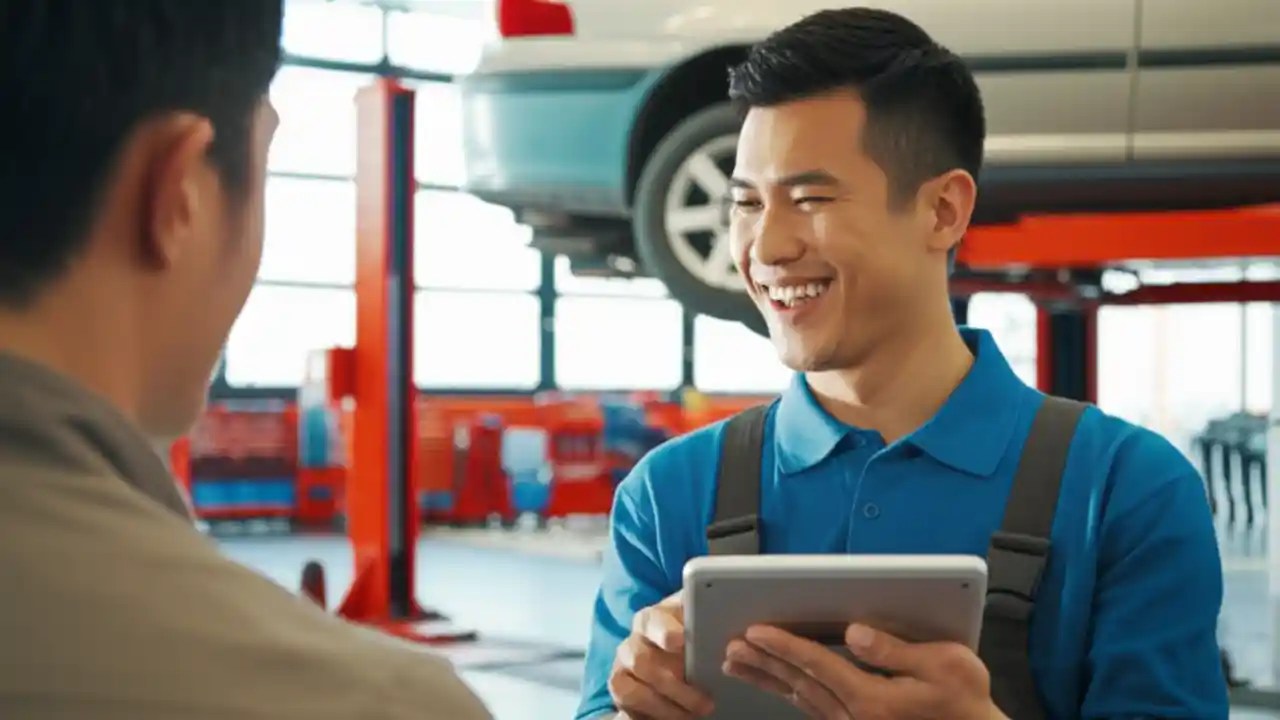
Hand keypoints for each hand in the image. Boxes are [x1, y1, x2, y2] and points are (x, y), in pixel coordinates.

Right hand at [609, 590, 714, 718]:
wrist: (672, 658)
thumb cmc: (693, 640)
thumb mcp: (700, 627)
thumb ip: (708, 624)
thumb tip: (732, 627)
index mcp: (651, 620)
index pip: (652, 621)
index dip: (664, 631)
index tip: (680, 641)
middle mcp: (632, 643)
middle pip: (642, 661)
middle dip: (675, 687)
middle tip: (706, 705)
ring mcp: (623, 670)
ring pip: (632, 692)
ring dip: (665, 709)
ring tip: (692, 717)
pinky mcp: (621, 695)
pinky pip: (627, 712)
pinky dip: (649, 719)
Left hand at [723, 623, 1006, 719]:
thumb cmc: (964, 701)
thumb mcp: (946, 666)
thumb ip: (894, 650)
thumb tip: (854, 632)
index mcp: (873, 700)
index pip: (817, 665)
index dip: (784, 645)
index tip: (755, 631)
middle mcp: (855, 717)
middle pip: (799, 682)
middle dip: (763, 661)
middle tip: (731, 644)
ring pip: (799, 698)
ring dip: (767, 678)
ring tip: (737, 661)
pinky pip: (812, 709)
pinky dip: (788, 692)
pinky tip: (775, 681)